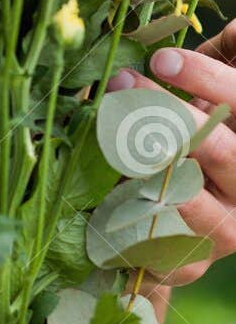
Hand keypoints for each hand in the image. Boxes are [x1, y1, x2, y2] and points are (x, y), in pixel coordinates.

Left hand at [106, 18, 235, 308]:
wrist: (186, 221)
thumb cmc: (201, 139)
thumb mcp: (218, 96)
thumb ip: (229, 60)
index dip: (206, 79)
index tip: (159, 60)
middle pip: (219, 151)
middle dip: (167, 113)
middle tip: (121, 84)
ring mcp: (224, 230)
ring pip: (187, 198)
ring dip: (141, 163)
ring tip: (108, 134)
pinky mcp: (190, 263)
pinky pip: (155, 241)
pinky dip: (126, 215)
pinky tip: (101, 192)